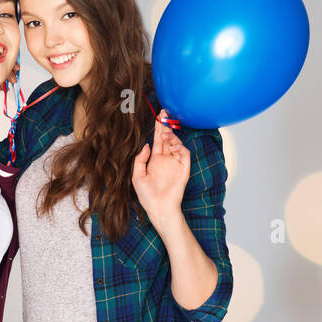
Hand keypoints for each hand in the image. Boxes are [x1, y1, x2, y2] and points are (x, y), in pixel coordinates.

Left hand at [132, 109, 190, 227]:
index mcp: (155, 159)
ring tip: (165, 133)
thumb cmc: (147, 195)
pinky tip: (172, 146)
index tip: (158, 116)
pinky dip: (179, 146)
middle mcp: (166, 159)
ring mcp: (175, 163)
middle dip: (166, 126)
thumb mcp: (137, 175)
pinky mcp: (184, 168)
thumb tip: (147, 145)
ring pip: (176, 143)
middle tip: (164, 114)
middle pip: (167, 138)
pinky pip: (183, 153)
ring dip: (171, 135)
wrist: (159, 208)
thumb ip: (140, 159)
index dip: (158, 128)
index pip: (157, 140)